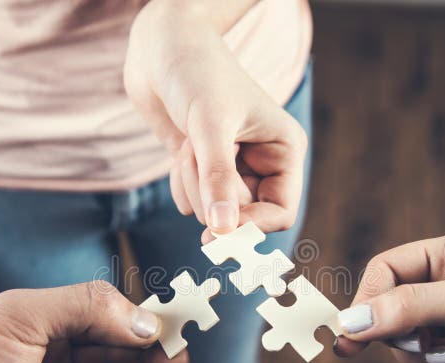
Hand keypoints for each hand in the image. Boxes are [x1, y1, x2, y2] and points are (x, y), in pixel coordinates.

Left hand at [124, 0, 307, 241]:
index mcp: (284, 150)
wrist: (160, 47)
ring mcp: (233, 168)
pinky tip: (180, 149)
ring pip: (214, 211)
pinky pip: (194, 202)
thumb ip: (217, 179)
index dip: (252, 226)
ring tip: (190, 142)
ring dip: (194, 183)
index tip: (219, 233)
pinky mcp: (204, 170)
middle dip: (213, 192)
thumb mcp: (210, 125)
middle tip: (196, 155)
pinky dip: (180, 183)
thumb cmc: (196, 73)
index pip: (281, 212)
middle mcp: (263, 163)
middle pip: (243, 216)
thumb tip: (223, 231)